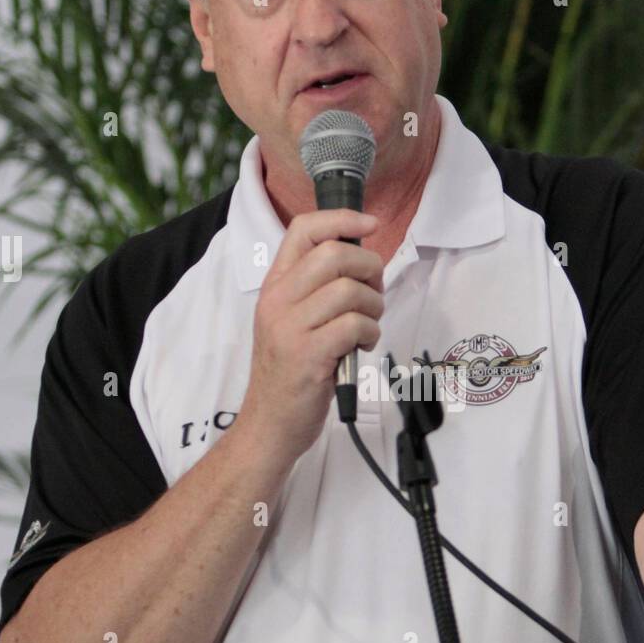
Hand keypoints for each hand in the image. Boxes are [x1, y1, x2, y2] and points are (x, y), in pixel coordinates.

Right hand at [239, 208, 384, 461]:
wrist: (269, 424)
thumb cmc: (290, 372)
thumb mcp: (291, 320)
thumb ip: (316, 288)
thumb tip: (362, 260)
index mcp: (274, 286)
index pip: (303, 229)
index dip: (343, 218)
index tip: (371, 225)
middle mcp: (277, 300)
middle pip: (335, 254)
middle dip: (370, 270)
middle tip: (373, 296)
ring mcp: (290, 327)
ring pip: (350, 290)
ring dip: (373, 308)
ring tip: (366, 328)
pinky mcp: (308, 355)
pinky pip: (355, 325)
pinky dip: (370, 334)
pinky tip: (360, 348)